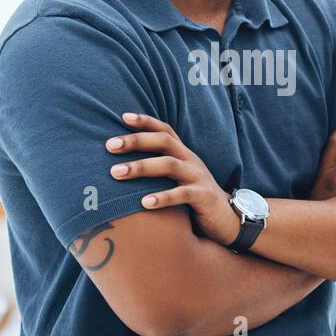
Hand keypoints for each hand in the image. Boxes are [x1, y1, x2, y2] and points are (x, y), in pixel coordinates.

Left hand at [106, 112, 239, 245]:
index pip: (165, 130)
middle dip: (135, 141)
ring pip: (169, 165)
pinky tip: (144, 203)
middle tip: (109, 145)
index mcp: (183, 153)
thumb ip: (159, 167)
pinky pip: (182, 194)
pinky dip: (162, 197)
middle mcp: (190, 160)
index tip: (123, 116)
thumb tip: (121, 163)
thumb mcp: (178, 177)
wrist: (227, 218)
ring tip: (116, 173)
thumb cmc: (194, 196)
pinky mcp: (203, 196)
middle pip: (163, 142)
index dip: (146, 121)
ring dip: (141, 167)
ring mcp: (198, 177)